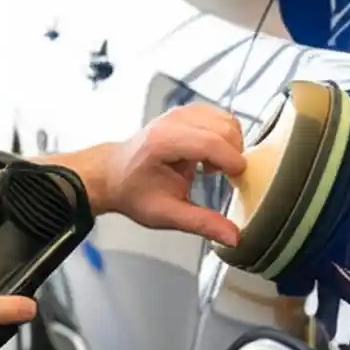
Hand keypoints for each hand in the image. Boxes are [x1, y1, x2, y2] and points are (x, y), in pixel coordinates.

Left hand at [98, 104, 245, 246]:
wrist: (112, 174)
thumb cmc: (134, 192)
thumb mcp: (166, 214)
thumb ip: (201, 224)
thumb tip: (233, 237)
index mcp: (163, 143)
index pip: (209, 142)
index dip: (231, 160)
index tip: (237, 178)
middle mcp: (172, 121)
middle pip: (223, 128)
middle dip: (233, 154)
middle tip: (224, 178)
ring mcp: (180, 113)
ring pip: (225, 120)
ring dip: (230, 144)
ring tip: (213, 167)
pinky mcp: (187, 112)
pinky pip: (219, 117)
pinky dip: (224, 136)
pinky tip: (210, 155)